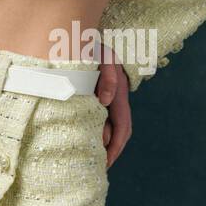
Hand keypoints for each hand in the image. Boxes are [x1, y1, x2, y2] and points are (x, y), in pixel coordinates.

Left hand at [95, 42, 130, 167]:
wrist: (95, 36)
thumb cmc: (100, 46)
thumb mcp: (104, 57)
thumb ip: (108, 78)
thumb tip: (106, 102)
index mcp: (120, 96)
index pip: (122, 128)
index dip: (115, 147)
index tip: (105, 162)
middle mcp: (117, 100)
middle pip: (118, 132)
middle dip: (109, 151)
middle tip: (97, 168)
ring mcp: (110, 98)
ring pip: (110, 127)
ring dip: (102, 143)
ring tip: (89, 159)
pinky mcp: (99, 94)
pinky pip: (100, 117)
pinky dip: (95, 130)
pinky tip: (84, 137)